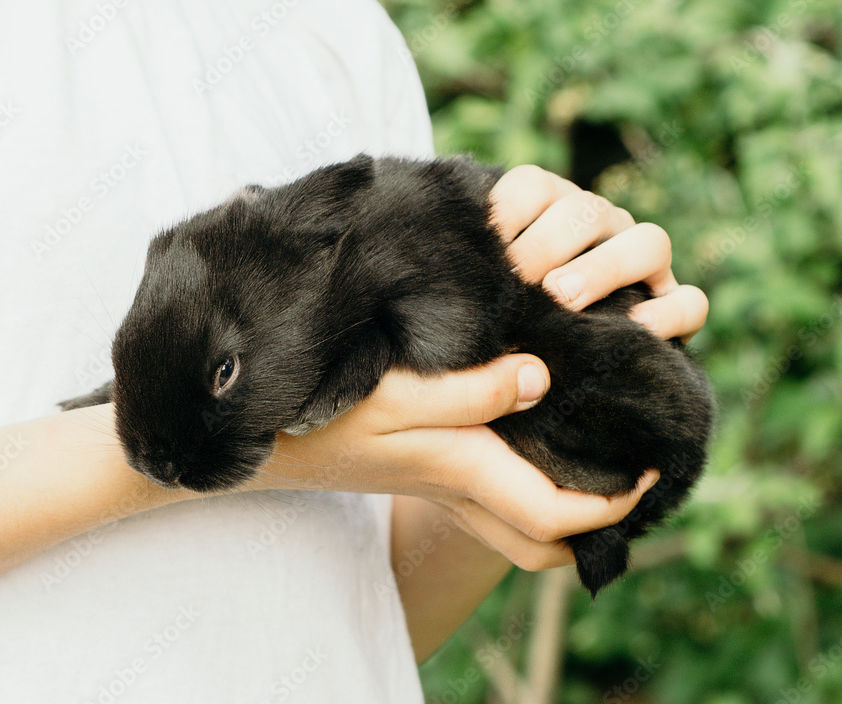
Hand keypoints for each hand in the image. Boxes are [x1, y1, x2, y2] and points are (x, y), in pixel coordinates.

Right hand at [260, 356, 658, 568]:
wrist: (267, 434)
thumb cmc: (326, 412)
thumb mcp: (396, 393)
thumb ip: (470, 390)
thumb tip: (541, 378)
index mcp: (462, 469)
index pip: (556, 514)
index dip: (614, 502)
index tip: (652, 464)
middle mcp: (458, 486)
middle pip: (542, 541)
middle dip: (595, 525)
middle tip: (630, 478)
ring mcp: (438, 481)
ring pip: (515, 525)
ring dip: (561, 509)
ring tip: (592, 463)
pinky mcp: (422, 465)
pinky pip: (490, 493)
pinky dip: (524, 481)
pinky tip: (529, 433)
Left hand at [490, 165, 707, 340]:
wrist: (538, 361)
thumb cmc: (499, 318)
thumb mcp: (484, 289)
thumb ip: (476, 274)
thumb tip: (454, 276)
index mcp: (551, 207)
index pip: (532, 185)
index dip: (505, 212)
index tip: (477, 252)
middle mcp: (601, 225)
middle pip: (586, 211)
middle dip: (547, 245)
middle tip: (517, 282)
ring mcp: (643, 263)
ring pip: (650, 241)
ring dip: (604, 267)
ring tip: (564, 299)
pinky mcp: (674, 307)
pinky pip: (690, 301)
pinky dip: (668, 313)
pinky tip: (633, 328)